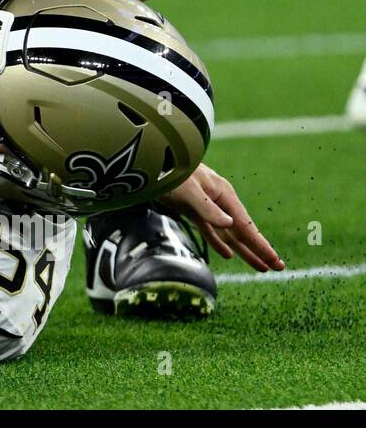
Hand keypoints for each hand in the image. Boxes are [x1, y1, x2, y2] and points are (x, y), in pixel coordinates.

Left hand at [157, 162, 283, 271]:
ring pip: (228, 234)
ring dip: (243, 250)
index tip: (274, 260)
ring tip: (260, 266)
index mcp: (223, 194)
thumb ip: (207, 208)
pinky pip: (209, 230)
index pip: (245, 225)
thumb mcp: (188, 190)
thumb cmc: (170, 172)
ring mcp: (206, 206)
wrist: (150, 160)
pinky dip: (218, 242)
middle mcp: (219, 201)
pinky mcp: (191, 210)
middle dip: (258, 250)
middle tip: (277, 268)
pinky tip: (228, 254)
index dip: (260, 244)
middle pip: (241, 231)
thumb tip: (230, 224)